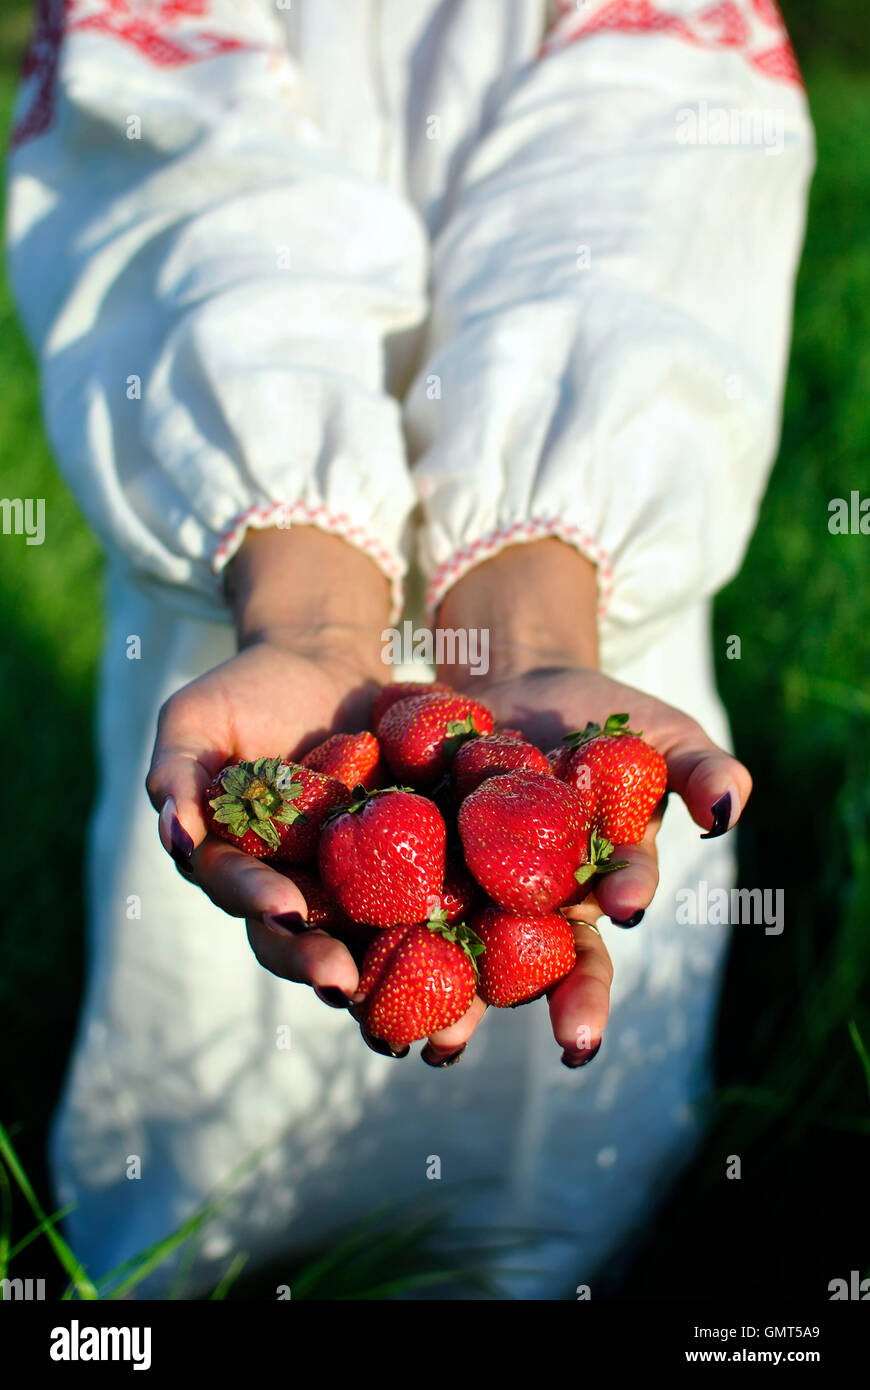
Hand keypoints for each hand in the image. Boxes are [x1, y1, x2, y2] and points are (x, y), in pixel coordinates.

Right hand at [146, 526, 390, 1004]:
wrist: (324, 661)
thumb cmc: (246, 691)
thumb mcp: (195, 720)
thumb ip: (175, 775)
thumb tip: (174, 835)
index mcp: (234, 864)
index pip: (242, 894)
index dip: (261, 904)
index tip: (285, 910)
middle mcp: (288, 885)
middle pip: (296, 938)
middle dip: (315, 961)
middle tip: (343, 980)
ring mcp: (344, 882)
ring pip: (355, 939)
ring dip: (374, 971)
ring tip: (392, 996)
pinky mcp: (400, 864)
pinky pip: (414, 902)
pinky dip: (435, 931)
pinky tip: (460, 951)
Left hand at [415, 541, 751, 1067]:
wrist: (512, 684)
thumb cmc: (598, 716)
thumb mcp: (659, 732)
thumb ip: (699, 767)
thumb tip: (732, 807)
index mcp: (592, 887)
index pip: (602, 930)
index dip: (601, 954)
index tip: (605, 941)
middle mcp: (532, 906)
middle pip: (528, 965)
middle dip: (519, 1005)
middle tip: (494, 1044)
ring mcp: (472, 889)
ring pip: (458, 957)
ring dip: (442, 1000)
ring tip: (430, 1041)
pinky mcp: (413, 865)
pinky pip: (394, 908)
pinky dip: (376, 937)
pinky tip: (353, 967)